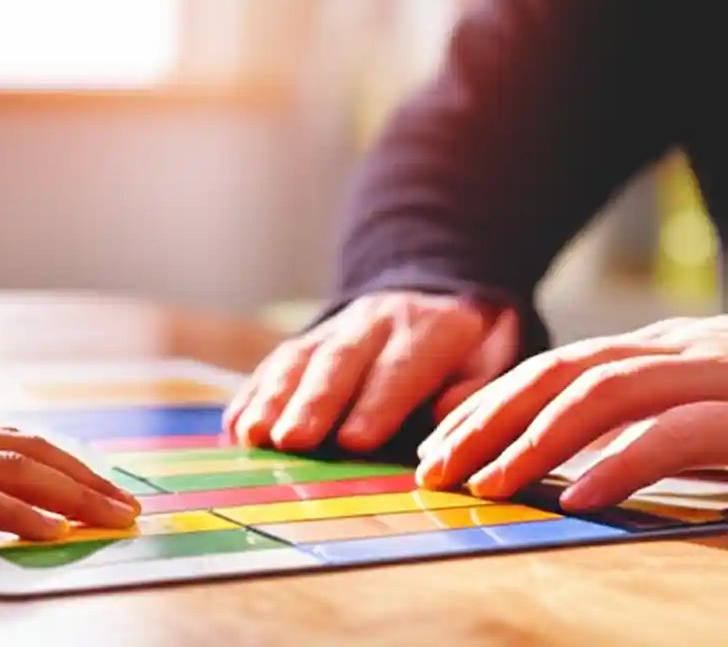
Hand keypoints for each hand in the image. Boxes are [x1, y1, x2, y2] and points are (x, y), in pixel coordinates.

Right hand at [0, 394, 141, 540]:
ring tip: (115, 517)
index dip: (54, 460)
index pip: (5, 439)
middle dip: (84, 477)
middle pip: (30, 450)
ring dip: (76, 494)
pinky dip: (25, 513)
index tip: (87, 477)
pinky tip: (56, 531)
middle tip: (124, 502)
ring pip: (21, 469)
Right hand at [224, 291, 519, 452]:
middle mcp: (372, 323)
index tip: (353, 441)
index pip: (399, 369)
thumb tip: (445, 418)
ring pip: (299, 360)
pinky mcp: (306, 341)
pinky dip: (253, 394)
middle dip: (312, 403)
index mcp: (428, 329)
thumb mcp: (493, 356)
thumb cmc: (468, 343)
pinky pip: (274, 363)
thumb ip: (474, 387)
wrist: (435, 289)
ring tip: (254, 435)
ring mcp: (333, 328)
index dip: (375, 404)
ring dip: (272, 399)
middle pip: (339, 363)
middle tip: (291, 440)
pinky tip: (237, 425)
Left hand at [417, 316, 727, 510]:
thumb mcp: (699, 416)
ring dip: (533, 440)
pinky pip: (676, 434)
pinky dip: (620, 465)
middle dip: (486, 421)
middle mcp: (679, 349)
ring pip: (602, 392)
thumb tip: (563, 466)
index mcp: (660, 349)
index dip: (487, 406)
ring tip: (485, 485)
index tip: (438, 447)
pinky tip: (575, 499)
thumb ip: (635, 426)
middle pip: (559, 374)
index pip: (552, 369)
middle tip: (434, 470)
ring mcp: (713, 373)